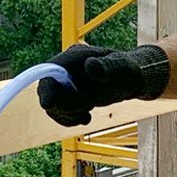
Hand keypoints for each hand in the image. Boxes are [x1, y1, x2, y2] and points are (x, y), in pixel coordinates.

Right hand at [38, 43, 170, 126]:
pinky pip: (60, 111)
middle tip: (87, 107)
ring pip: (52, 103)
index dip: (47, 88)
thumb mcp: (121, 67)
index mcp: (73, 56)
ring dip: (67, 114)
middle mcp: (65, 69)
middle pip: (47, 89)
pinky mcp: (69, 96)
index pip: (50, 72)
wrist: (130, 79)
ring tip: (87, 113)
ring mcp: (65, 83)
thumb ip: (106, 67)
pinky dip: (70, 119)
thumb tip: (90, 66)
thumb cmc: (127, 70)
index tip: (49, 104)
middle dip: (62, 105)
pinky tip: (86, 118)